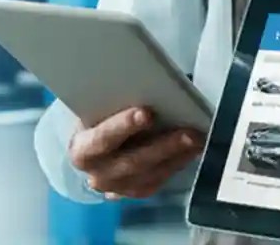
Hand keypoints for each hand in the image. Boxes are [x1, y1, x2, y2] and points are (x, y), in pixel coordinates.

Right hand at [68, 107, 204, 199]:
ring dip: (177, 156)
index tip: (146, 113)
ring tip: (197, 140)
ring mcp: (116, 187)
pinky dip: (177, 164)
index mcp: (82, 149)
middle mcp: (96, 174)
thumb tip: (150, 89)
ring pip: (149, 175)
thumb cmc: (101, 116)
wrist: (94, 144)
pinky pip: (159, 181)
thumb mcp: (101, 107)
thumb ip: (117, 104)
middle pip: (132, 162)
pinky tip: (192, 151)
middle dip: (163, 146)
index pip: (101, 139)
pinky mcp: (135, 191)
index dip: (123, 126)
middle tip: (188, 132)